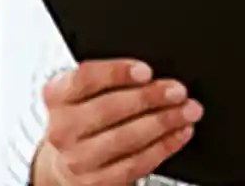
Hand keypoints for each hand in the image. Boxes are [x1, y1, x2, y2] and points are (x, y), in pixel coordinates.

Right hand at [33, 59, 203, 185]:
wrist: (64, 163)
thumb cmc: (83, 117)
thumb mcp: (83, 93)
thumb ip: (108, 80)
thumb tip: (153, 75)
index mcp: (56, 95)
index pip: (85, 78)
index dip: (116, 72)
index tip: (146, 71)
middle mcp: (62, 129)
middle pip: (110, 108)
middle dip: (151, 98)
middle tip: (179, 90)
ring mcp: (77, 159)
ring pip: (127, 138)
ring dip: (164, 122)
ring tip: (187, 111)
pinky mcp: (97, 183)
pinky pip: (136, 164)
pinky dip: (163, 147)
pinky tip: (180, 133)